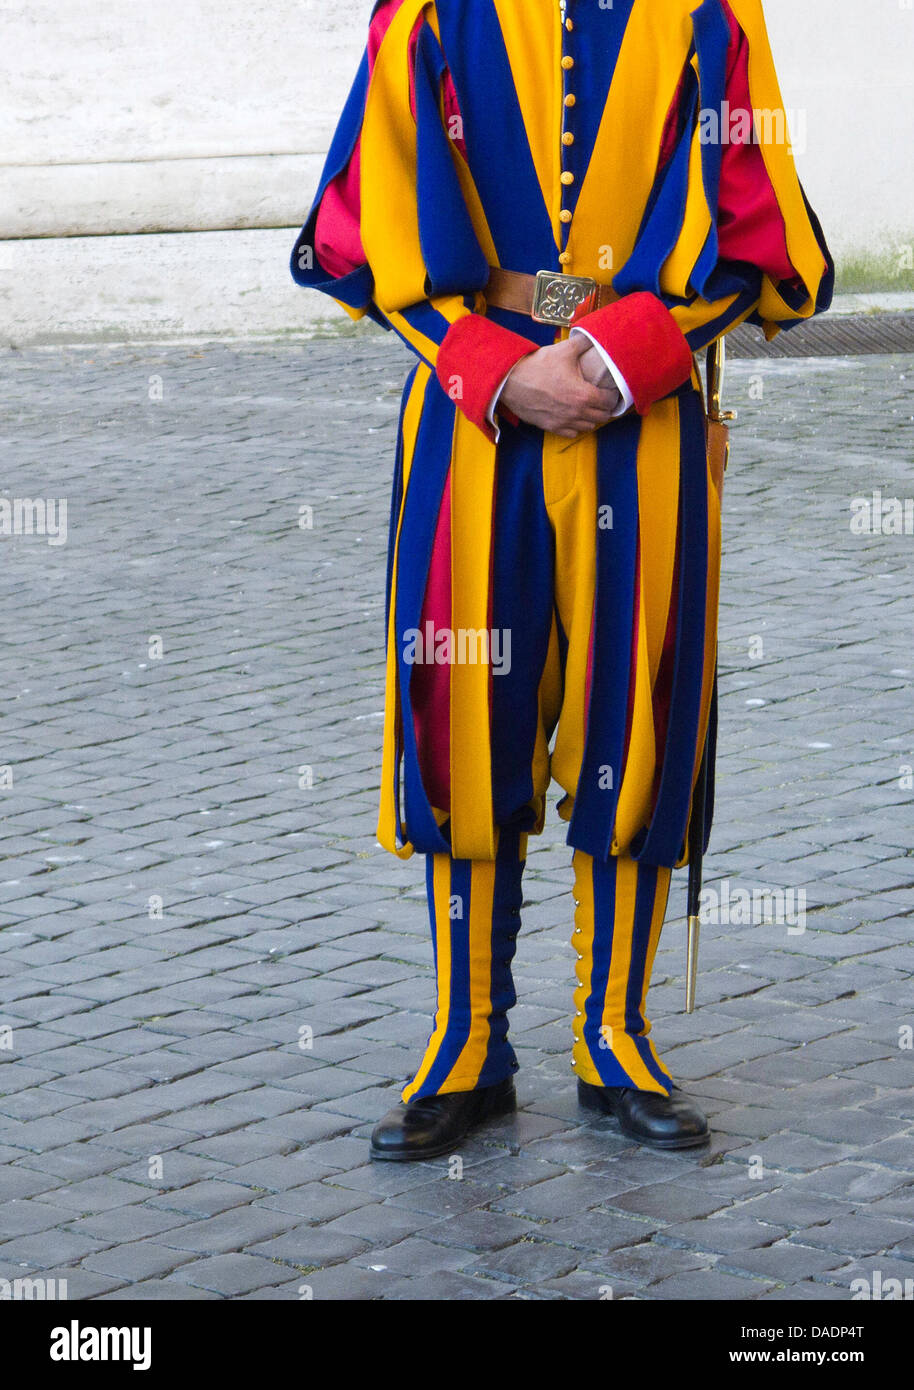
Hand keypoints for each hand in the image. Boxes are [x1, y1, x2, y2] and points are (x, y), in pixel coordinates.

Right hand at [500, 336, 621, 438]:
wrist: (511, 382)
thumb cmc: (537, 366)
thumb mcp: (563, 350)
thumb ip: (583, 342)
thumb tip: (594, 336)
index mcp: (583, 395)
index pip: (609, 401)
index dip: (613, 395)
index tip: (610, 390)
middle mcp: (577, 413)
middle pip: (602, 417)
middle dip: (605, 407)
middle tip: (602, 398)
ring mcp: (564, 422)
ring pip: (588, 427)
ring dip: (592, 418)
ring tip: (589, 407)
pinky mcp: (551, 427)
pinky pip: (572, 433)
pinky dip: (576, 426)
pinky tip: (573, 416)